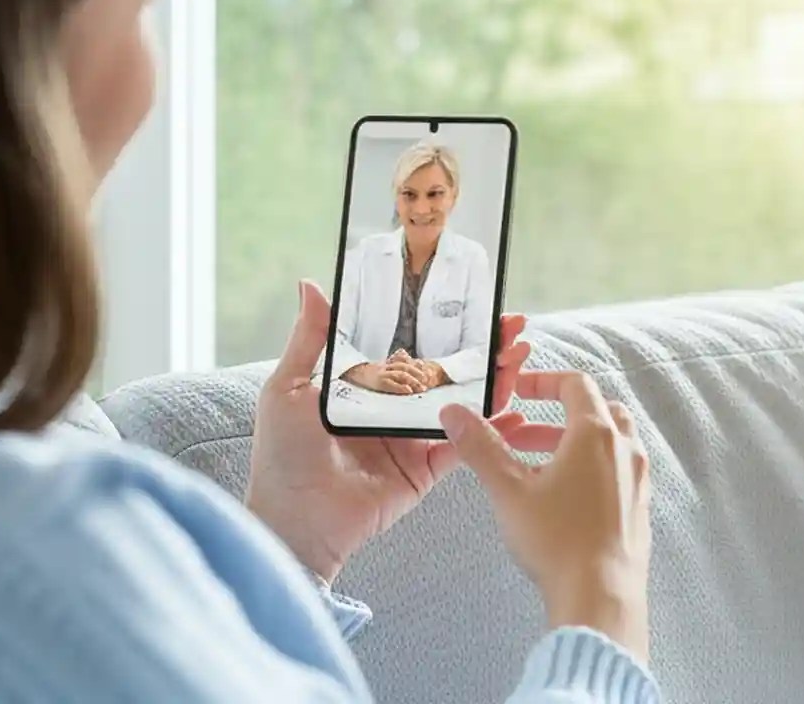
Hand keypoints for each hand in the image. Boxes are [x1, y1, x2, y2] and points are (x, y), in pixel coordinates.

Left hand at [245, 280, 531, 583]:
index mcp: (365, 386)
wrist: (294, 518)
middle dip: (483, 349)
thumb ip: (310, 338)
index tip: (477, 304)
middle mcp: (393, 409)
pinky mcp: (424, 470)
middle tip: (514, 326)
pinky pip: (464, 446)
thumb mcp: (290, 386)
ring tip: (521, 356)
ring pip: (463, 405)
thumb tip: (311, 284)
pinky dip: (492, 430)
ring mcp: (412, 439)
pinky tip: (515, 410)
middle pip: (447, 373)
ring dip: (495, 381)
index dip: (446, 328)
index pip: (415, 348)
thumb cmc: (282, 453)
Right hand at [343, 358, 428, 394]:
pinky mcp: (379, 382)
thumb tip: (407, 358)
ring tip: (421, 388)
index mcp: (390, 361)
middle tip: (427, 380)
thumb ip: (396, 363)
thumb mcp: (384, 365)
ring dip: (413, 381)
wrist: (355, 374)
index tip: (426, 370)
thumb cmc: (372, 373)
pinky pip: (391, 384)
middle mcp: (387, 365)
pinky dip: (401, 387)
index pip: (405, 361)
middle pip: (405, 367)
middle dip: (417, 373)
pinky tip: (408, 391)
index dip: (416, 365)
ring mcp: (383, 373)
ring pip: (401, 374)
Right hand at [439, 372, 651, 660]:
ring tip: (533, 468)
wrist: (601, 596)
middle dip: (556, 416)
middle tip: (520, 435)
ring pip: (608, 443)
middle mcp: (625, 449)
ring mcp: (637, 479)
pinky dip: (589, 469)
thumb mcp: (508, 489)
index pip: (576, 384)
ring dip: (571, 444)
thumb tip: (454, 413)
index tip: (518, 392)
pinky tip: (561, 499)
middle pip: (597, 411)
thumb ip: (480, 447)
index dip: (543, 381)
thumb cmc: (557, 540)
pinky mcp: (638, 508)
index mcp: (596, 433)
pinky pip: (616, 472)